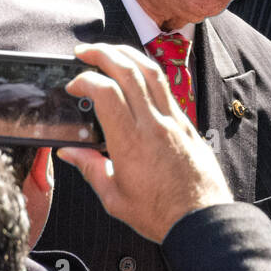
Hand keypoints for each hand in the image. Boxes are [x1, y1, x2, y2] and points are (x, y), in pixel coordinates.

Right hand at [59, 43, 232, 242]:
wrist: (201, 219)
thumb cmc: (160, 213)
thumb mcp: (114, 198)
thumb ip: (90, 169)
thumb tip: (69, 152)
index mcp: (130, 144)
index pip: (106, 94)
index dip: (86, 81)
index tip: (74, 86)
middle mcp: (153, 125)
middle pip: (129, 72)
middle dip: (103, 53)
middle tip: (84, 52)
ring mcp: (173, 120)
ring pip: (151, 72)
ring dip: (127, 54)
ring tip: (109, 51)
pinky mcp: (186, 123)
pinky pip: (166, 87)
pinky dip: (147, 71)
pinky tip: (136, 72)